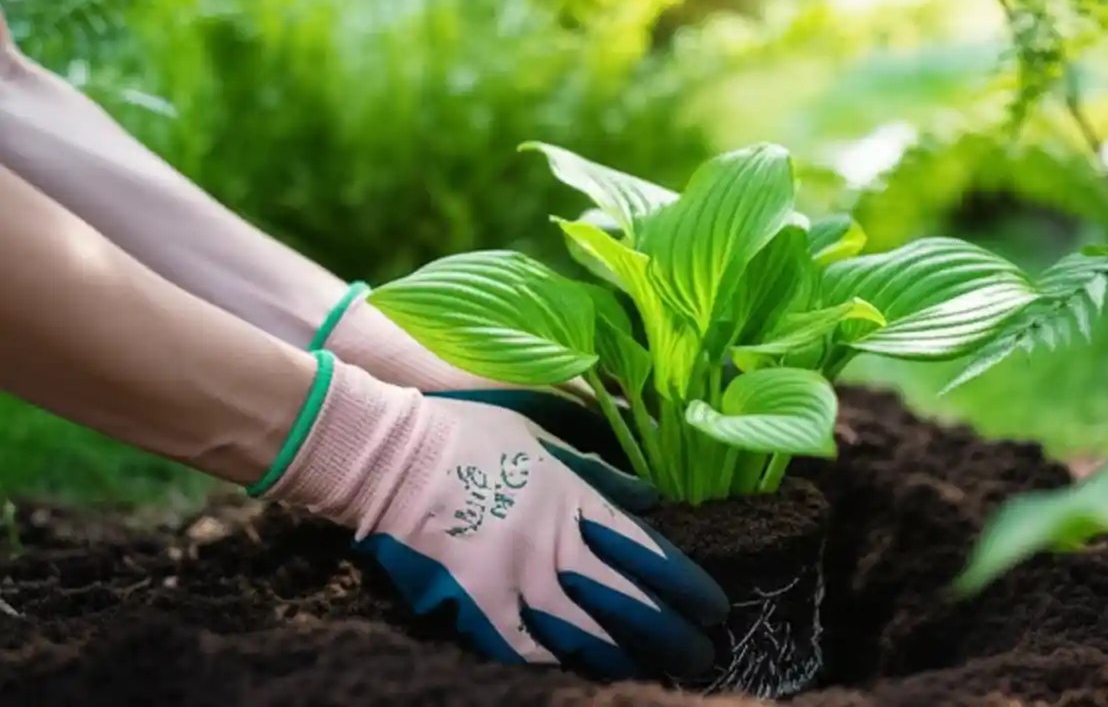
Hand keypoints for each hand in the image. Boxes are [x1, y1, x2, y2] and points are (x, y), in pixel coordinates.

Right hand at [256, 352, 727, 678]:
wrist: (393, 455)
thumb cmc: (471, 433)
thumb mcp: (544, 434)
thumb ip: (599, 472)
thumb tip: (651, 497)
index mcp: (576, 503)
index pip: (650, 555)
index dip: (687, 588)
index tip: (714, 609)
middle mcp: (555, 547)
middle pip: (629, 604)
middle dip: (672, 635)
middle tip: (701, 656)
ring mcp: (515, 580)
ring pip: (585, 636)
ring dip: (625, 658)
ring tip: (654, 673)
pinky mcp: (475, 605)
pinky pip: (523, 647)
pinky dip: (556, 664)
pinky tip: (579, 674)